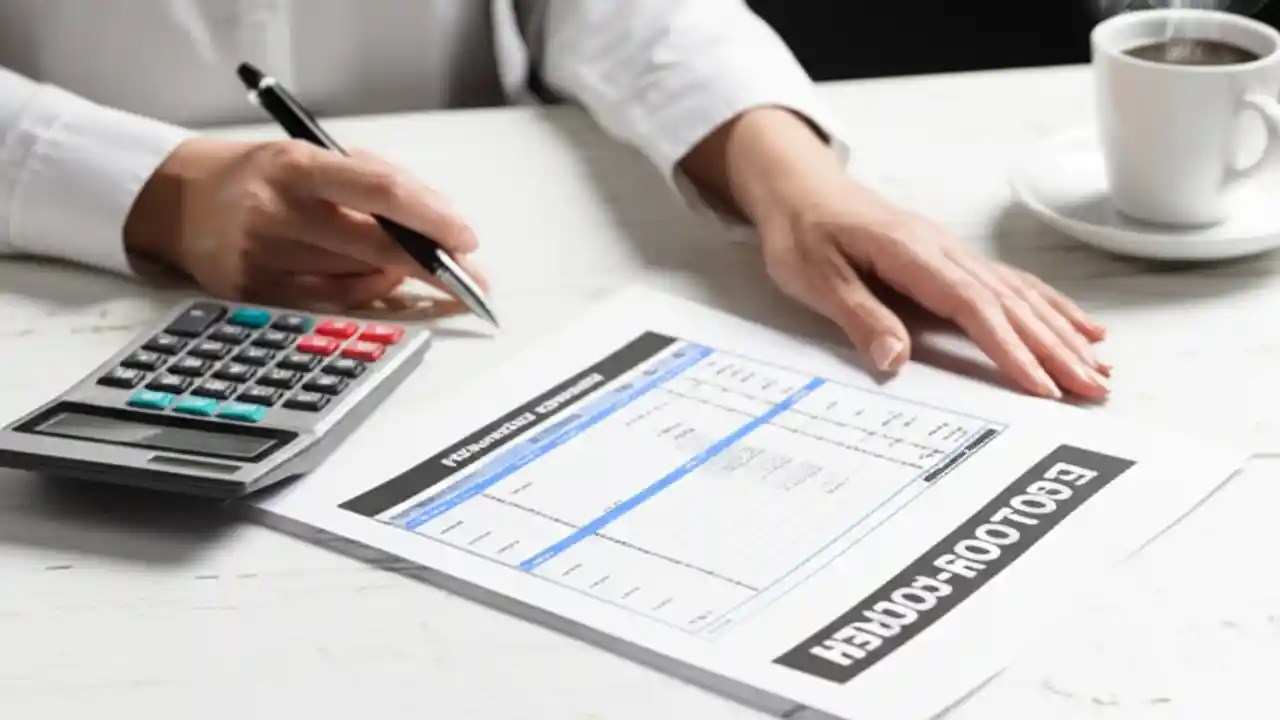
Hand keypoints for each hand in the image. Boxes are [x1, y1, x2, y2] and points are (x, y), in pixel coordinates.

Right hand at [125, 137, 486, 311]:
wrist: (181, 200)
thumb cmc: (266, 177)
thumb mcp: (315, 158)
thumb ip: (376, 183)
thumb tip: (439, 224)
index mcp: (298, 166)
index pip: (381, 191)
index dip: (431, 218)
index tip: (465, 238)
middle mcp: (276, 210)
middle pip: (375, 246)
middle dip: (432, 267)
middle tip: (470, 279)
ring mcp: (262, 255)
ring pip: (356, 279)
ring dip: (396, 278)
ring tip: (408, 267)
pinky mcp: (251, 292)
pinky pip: (328, 303)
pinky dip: (362, 295)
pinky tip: (374, 282)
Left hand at [680, 108, 1108, 399]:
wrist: (799, 188)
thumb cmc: (802, 231)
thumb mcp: (813, 276)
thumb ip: (858, 315)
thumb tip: (894, 360)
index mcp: (912, 255)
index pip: (974, 306)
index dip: (1010, 348)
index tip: (1041, 385)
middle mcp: (944, 252)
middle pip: (1012, 304)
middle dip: (1056, 349)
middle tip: (1094, 388)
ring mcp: (952, 254)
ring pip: (1020, 295)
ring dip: (1063, 333)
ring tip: (1100, 369)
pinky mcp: (951, 260)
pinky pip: (1012, 285)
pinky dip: (1050, 307)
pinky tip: (1080, 327)